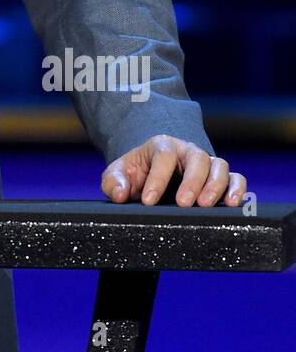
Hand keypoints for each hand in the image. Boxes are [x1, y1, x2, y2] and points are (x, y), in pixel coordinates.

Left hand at [101, 135, 246, 207]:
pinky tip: (233, 204)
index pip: (163, 157)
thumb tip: (119, 193)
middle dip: (191, 181)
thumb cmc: (137, 174)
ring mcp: (207, 164)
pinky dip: (238, 189)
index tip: (148, 201)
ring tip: (206, 205)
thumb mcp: (120, 174)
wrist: (153, 173)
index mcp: (162, 146)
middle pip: (197, 158)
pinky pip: (236, 179)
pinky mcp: (221, 179)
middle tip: (184, 203)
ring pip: (219, 166)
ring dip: (216, 186)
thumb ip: (114, 181)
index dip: (157, 178)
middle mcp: (187, 152)